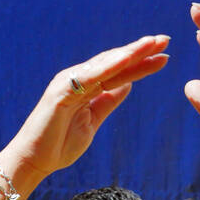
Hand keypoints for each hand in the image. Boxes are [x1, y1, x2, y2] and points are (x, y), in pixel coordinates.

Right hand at [0, 35, 170, 190]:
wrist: (34, 161)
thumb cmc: (59, 144)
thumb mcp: (93, 122)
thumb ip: (108, 102)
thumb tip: (127, 84)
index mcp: (87, 87)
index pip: (119, 72)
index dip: (141, 64)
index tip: (164, 56)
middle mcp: (79, 79)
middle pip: (114, 62)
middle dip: (140, 51)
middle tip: (165, 39)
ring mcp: (69, 83)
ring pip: (104, 64)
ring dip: (128, 53)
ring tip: (151, 44)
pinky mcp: (61, 92)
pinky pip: (89, 76)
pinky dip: (108, 66)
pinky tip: (126, 58)